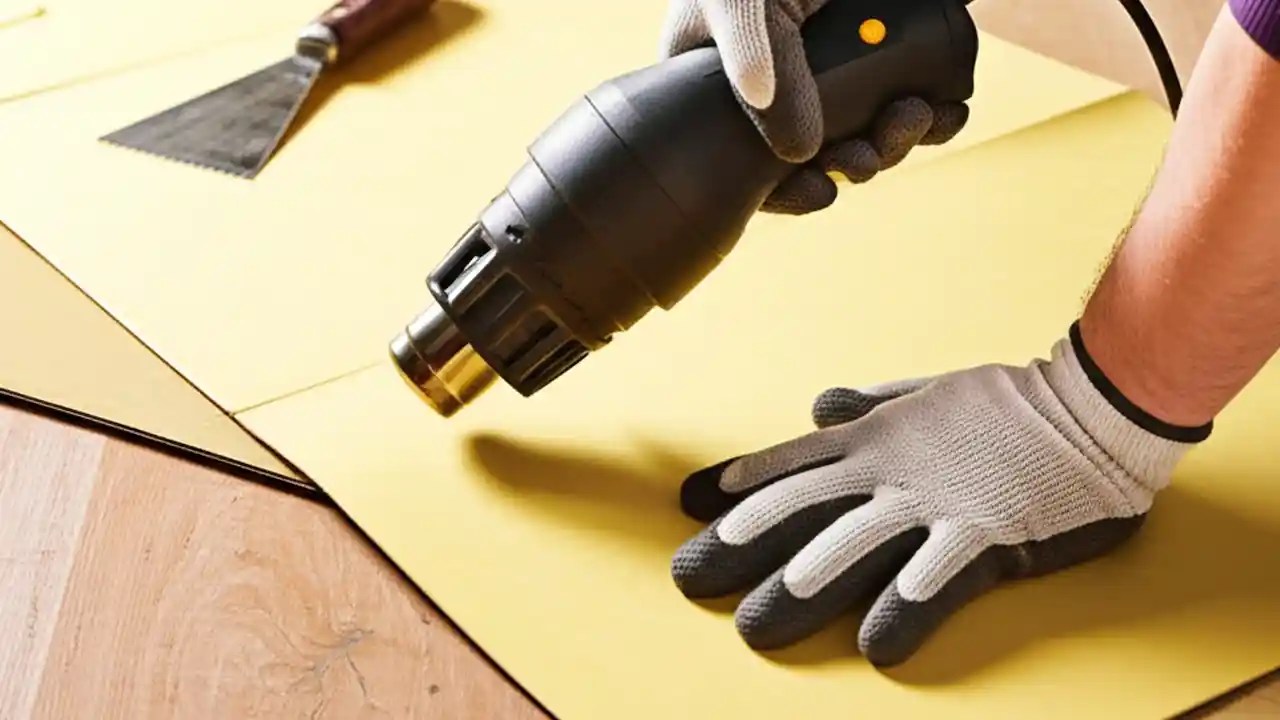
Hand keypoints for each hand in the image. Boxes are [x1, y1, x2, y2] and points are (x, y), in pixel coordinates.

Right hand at [659, 0, 968, 214]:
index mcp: (724, 89)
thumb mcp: (740, 3)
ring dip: (896, 140)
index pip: (749, 163)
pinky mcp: (880, 54)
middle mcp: (780, 88)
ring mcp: (833, 71)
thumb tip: (800, 151)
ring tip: (917, 120)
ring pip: (866, 129)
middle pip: (819, 153)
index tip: (820, 191)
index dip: (785, 191)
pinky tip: (943, 111)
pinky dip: (930, 111)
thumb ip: (753, 58)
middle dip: (856, 160)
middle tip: (877, 151)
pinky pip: (905, 96)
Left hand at [670, 324, 1209, 665]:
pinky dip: (910, 602)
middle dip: (742, 545)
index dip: (737, 482)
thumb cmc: (1005, 405)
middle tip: (690, 575)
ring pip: (858, 541)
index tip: (688, 501)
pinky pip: (941, 571)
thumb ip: (868, 405)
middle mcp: (891, 470)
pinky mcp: (987, 533)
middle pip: (802, 508)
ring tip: (759, 616)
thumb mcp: (925, 394)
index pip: (791, 461)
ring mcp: (937, 501)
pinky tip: (878, 639)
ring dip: (806, 578)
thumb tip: (816, 406)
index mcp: (875, 439)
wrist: (1090, 406)